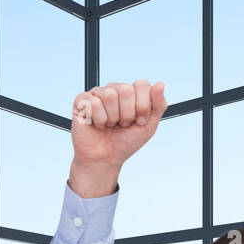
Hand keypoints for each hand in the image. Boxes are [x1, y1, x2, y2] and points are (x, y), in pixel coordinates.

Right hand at [68, 80, 166, 197]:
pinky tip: (97, 124)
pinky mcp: (82, 101)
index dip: (142, 106)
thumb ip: (158, 105)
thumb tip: (161, 84)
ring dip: (112, 118)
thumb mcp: (148, 126)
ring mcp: (98, 94)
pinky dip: (98, 119)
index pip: (142, 85)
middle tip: (122, 124)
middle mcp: (115, 89)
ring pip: (109, 95)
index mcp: (131, 93)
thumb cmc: (125, 143)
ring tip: (110, 125)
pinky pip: (93, 102)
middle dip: (127, 114)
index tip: (138, 121)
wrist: (105, 160)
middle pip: (126, 90)